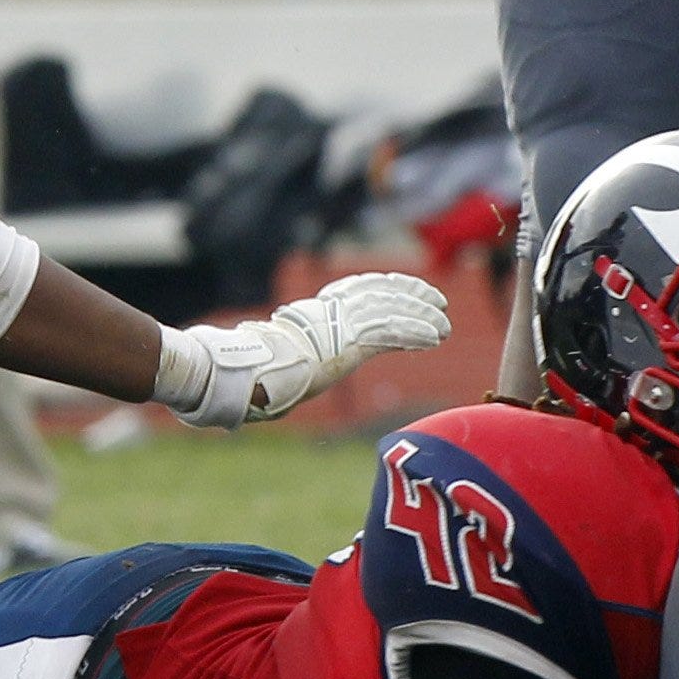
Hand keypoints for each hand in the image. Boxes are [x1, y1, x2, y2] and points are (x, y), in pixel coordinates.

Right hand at [159, 272, 450, 428]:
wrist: (234, 372)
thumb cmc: (238, 375)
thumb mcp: (266, 364)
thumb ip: (278, 365)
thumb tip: (251, 392)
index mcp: (310, 314)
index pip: (354, 290)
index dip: (383, 286)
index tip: (402, 287)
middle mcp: (328, 314)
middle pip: (379, 293)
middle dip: (411, 295)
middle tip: (437, 300)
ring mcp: (339, 327)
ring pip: (392, 311)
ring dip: (422, 316)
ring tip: (444, 324)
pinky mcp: (348, 344)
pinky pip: (392, 334)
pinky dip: (417, 333)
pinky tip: (436, 337)